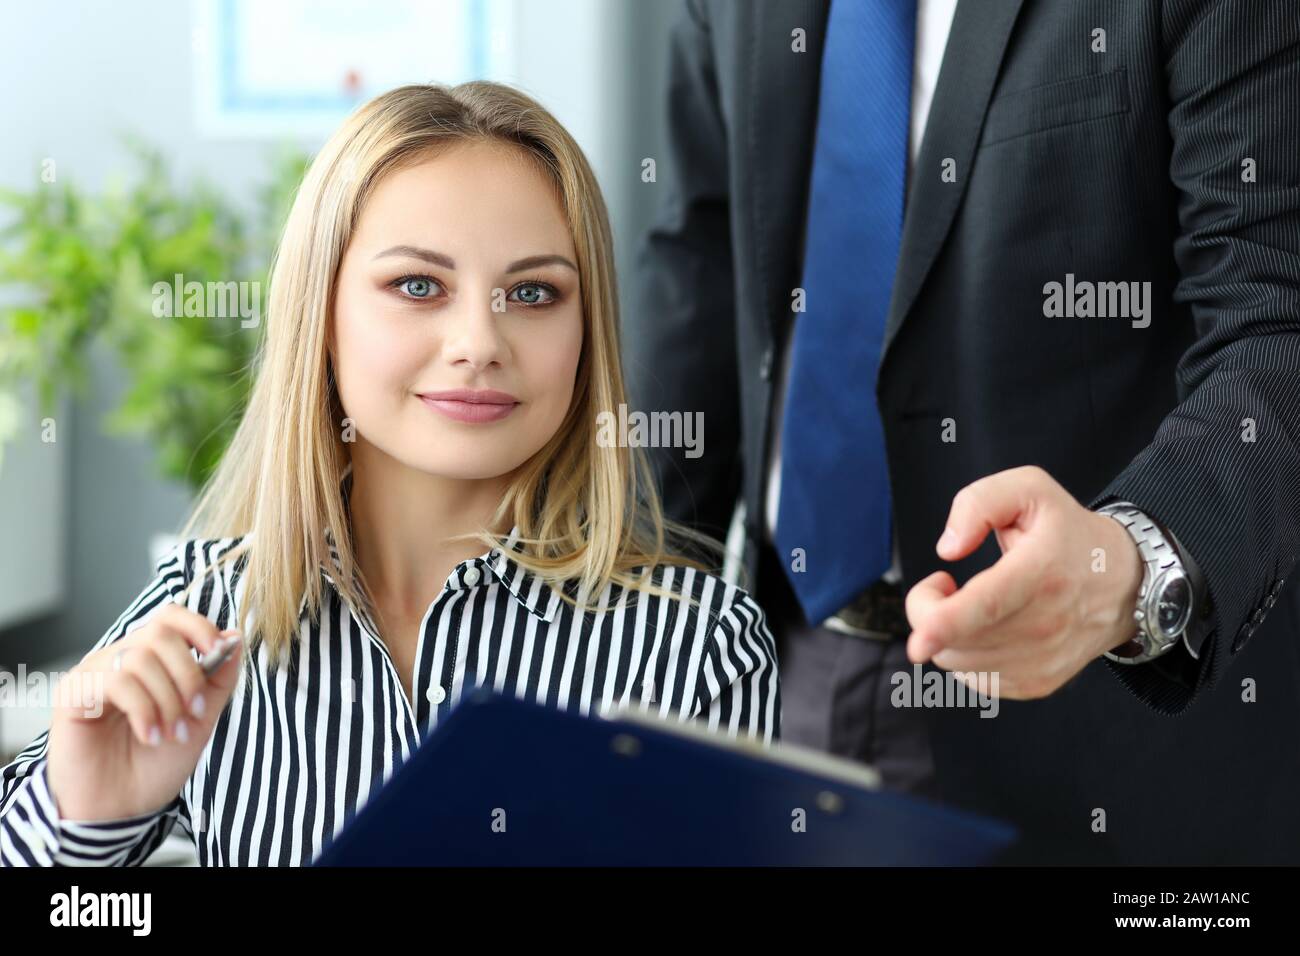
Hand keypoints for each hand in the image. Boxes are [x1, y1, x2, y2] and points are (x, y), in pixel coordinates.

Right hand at [45, 604, 243, 821]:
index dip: (199, 627)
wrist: (122, 809)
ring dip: (167, 698)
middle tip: (194, 711)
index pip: (171, 617)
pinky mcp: (73, 694)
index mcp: (150, 660)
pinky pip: (116, 681)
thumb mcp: (200, 719)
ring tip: (170, 732)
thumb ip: (218, 678)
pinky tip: (149, 735)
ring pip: (141, 657)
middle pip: (160, 633)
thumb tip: (234, 636)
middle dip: (188, 673)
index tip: (219, 653)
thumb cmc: (155, 765)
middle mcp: (119, 660)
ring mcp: (93, 674)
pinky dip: (143, 709)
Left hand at [904, 465, 1142, 699]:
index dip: (941, 624)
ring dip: (944, 634)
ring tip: (968, 604)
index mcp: (1040, 573)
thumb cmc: (1069, 533)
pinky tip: (983, 629)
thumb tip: (948, 549)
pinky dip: (965, 655)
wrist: (1125, 583)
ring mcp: (1042, 660)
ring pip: (958, 663)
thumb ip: (978, 504)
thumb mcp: (1030, 490)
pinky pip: (975, 678)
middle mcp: (1044, 624)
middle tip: (946, 585)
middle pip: (957, 641)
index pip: (985, 607)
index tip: (918, 638)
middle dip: (927, 611)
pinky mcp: (1038, 683)